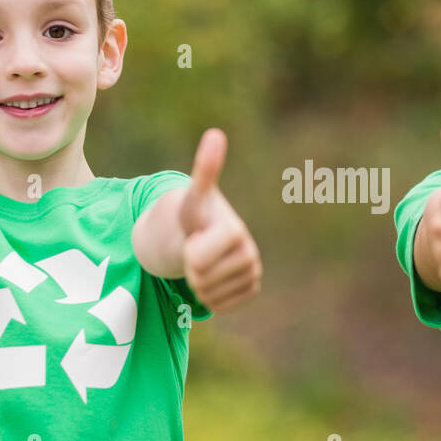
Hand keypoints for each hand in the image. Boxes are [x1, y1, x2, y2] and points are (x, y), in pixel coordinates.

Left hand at [177, 128, 261, 311]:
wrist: (203, 234)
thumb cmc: (195, 214)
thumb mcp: (193, 194)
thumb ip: (205, 169)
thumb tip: (216, 134)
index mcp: (236, 232)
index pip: (196, 261)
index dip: (187, 252)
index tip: (196, 236)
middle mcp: (251, 255)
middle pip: (201, 281)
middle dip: (191, 268)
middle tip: (198, 248)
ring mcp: (253, 275)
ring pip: (208, 297)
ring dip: (198, 282)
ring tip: (204, 261)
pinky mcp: (251, 291)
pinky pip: (219, 306)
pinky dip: (209, 296)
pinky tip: (213, 276)